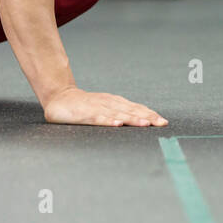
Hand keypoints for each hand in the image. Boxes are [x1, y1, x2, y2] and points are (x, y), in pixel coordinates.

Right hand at [43, 86, 168, 126]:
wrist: (59, 97)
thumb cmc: (84, 106)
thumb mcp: (104, 108)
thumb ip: (119, 114)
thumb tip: (140, 121)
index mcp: (115, 102)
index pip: (136, 108)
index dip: (150, 114)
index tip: (163, 122)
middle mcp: (109, 103)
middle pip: (131, 110)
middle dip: (147, 117)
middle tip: (161, 123)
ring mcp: (97, 108)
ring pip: (118, 114)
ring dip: (132, 119)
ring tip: (145, 124)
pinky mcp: (85, 114)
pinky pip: (98, 118)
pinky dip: (108, 121)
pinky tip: (117, 124)